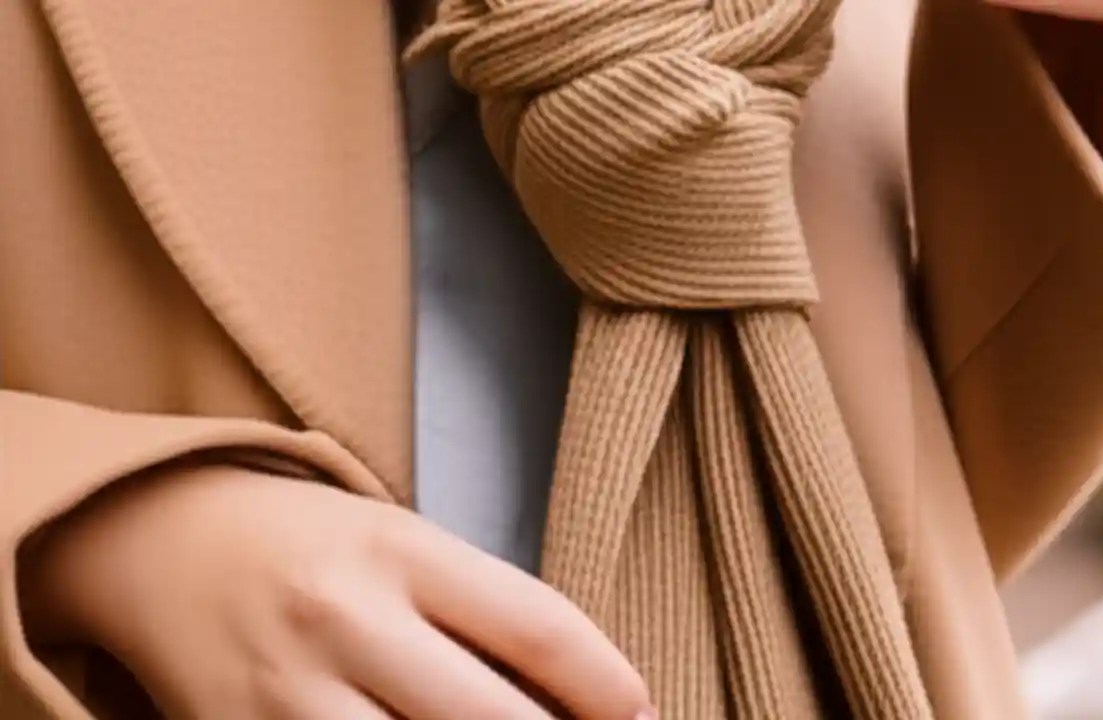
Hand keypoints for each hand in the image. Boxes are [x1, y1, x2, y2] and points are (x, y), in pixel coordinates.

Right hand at [21, 465, 653, 719]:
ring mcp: (288, 694)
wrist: (162, 541)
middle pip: (489, 718)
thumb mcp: (404, 543)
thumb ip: (482, 614)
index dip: (608, 684)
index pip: (535, 625)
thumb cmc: (312, 543)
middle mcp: (345, 618)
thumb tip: (586, 699)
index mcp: (398, 548)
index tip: (641, 711)